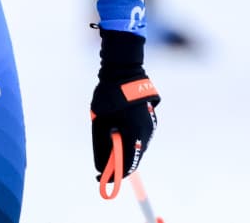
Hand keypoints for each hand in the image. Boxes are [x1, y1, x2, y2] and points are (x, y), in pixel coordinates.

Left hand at [89, 29, 159, 179]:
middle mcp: (146, 132)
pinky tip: (118, 138)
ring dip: (124, 151)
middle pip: (134, 157)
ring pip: (137, 147)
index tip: (102, 179)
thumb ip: (101, 143)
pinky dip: (129, 141)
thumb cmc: (108, 96)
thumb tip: (100, 163)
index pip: (127, 163)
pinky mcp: (150, 119)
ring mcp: (150, 126)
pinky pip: (139, 136)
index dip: (114, 174)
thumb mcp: (99, 121)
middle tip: (103, 168)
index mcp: (134, 134)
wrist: (124, 71)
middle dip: (118, 164)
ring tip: (108, 150)